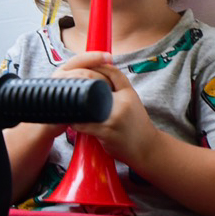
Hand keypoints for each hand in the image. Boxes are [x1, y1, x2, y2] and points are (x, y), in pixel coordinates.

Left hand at [56, 52, 156, 166]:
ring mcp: (114, 116)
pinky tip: (71, 122)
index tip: (83, 71)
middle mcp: (122, 102)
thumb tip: (99, 72)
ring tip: (67, 105)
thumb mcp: (132, 100)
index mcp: (129, 92)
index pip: (111, 72)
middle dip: (81, 85)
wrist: (147, 147)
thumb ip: (118, 86)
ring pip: (86, 105)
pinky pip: (84, 124)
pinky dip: (75, 123)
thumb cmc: (137, 124)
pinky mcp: (107, 131)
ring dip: (74, 105)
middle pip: (95, 85)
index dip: (96, 68)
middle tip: (69, 87)